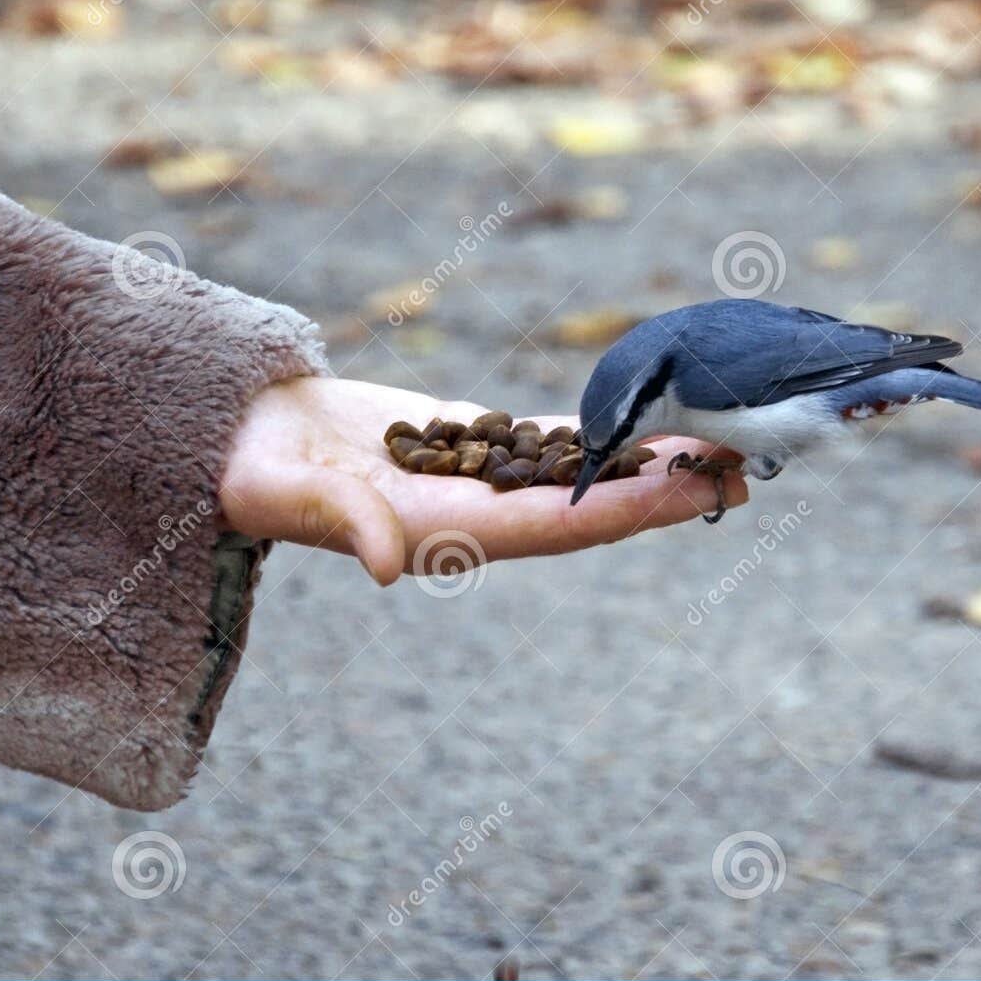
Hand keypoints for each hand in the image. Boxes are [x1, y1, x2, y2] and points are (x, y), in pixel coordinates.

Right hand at [217, 376, 747, 584]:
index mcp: (443, 534)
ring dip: (644, 461)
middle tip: (740, 468)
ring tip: (716, 442)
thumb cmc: (255, 472)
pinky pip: (548, 440)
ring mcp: (479, 483)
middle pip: (586, 506)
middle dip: (660, 491)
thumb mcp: (286, 493)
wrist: (240, 441)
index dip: (623, 511)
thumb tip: (387, 565)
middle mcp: (476, 518)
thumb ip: (342, 521)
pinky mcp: (472, 444)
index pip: (552, 527)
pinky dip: (601, 430)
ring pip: (579, 473)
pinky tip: (649, 415)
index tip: (689, 493)